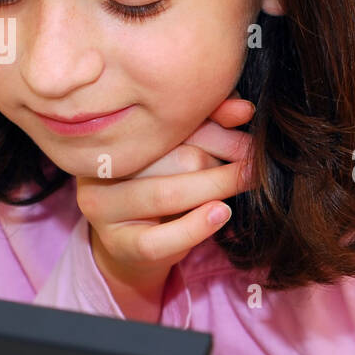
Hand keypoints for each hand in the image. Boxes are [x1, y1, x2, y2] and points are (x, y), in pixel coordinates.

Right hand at [79, 93, 255, 304]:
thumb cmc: (165, 183)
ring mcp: (102, 206)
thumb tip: (243, 109)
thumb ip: (211, 124)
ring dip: (215, 187)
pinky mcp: (116, 244)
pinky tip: (221, 213)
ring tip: (246, 181)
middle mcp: (102, 166)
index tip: (249, 122)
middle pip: (174, 156)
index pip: (168, 121)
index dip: (215, 123)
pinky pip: (158, 240)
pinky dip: (194, 228)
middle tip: (253, 160)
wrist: (136, 242)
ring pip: (166, 195)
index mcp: (114, 133)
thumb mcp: (185, 149)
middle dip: (221, 155)